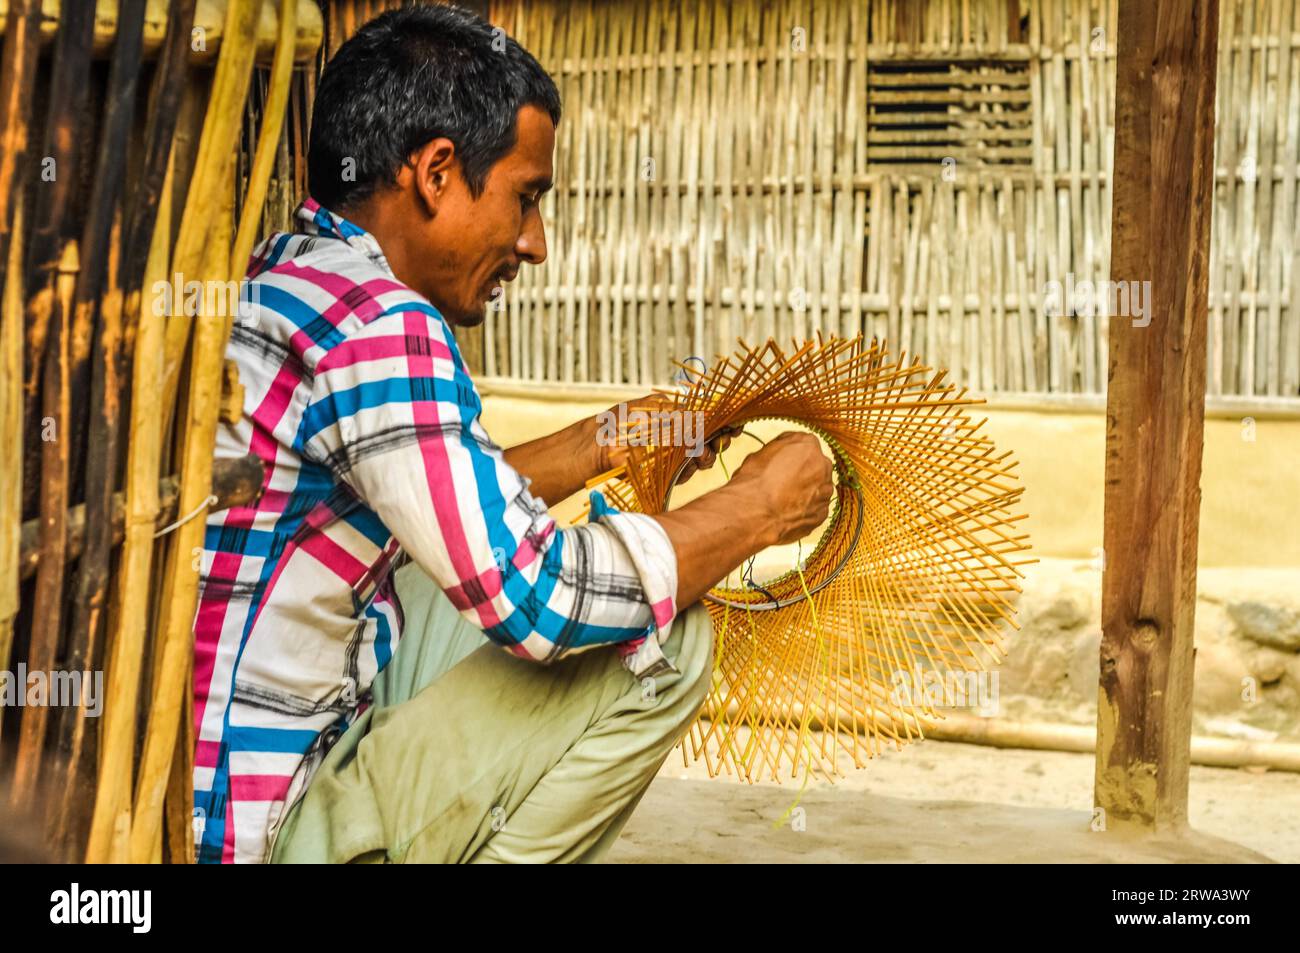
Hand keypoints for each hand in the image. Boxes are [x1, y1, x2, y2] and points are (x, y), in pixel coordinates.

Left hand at [597, 393, 740, 482]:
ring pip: (701, 458)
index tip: (734, 426)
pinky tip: (680, 470)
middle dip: (715, 443)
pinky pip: (685, 472)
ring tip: (695, 458)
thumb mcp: (654, 410)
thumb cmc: (621, 423)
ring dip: (702, 459)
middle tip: (714, 445)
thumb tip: (710, 416)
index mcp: (675, 413)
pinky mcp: (665, 471)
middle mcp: (676, 433)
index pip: (708, 417)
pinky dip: (686, 472)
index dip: (723, 423)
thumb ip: (683, 412)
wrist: (596, 449)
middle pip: (710, 439)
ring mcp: (672, 453)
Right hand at [730, 431, 833, 545]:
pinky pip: (815, 508)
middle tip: (782, 481)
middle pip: (815, 466)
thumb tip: (781, 452)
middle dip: (802, 472)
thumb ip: (780, 448)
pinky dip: (805, 509)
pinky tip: (787, 512)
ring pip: (817, 488)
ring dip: (805, 491)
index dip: (790, 454)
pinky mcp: (822, 514)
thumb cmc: (754, 484)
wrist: (754, 516)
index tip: (781, 462)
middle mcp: (823, 467)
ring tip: (783, 499)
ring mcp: (825, 492)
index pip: (803, 444)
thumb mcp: (760, 454)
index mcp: (808, 446)